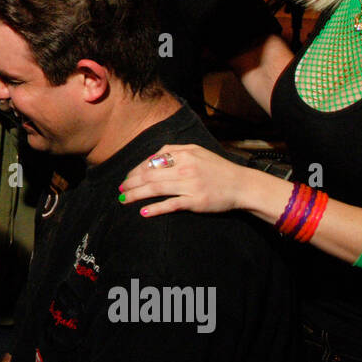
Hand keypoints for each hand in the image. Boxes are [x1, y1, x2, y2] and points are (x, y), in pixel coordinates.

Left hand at [117, 143, 244, 217]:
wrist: (241, 185)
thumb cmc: (217, 168)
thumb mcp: (197, 151)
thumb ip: (174, 150)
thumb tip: (151, 157)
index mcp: (184, 154)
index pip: (152, 161)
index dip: (135, 170)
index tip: (127, 177)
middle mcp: (185, 168)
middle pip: (149, 175)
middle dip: (131, 182)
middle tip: (120, 188)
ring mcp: (190, 185)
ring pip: (156, 189)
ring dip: (136, 194)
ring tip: (124, 198)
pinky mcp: (195, 202)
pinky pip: (170, 205)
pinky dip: (155, 208)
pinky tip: (143, 211)